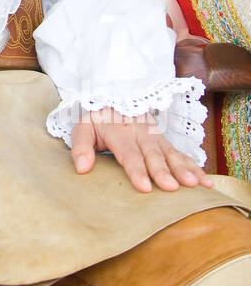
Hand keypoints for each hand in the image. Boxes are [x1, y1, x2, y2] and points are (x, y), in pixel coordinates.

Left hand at [71, 108, 213, 193]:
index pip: (129, 153)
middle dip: (163, 171)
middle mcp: (141, 134)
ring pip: (171, 154)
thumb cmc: (97, 120)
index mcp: (120, 132)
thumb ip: (80, 147)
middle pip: (153, 155)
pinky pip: (181, 154)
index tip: (145, 187)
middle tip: (172, 187)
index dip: (137, 170)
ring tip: (195, 184)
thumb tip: (82, 168)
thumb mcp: (82, 127)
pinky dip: (194, 166)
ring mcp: (156, 137)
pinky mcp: (164, 141)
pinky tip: (205, 181)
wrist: (113, 98)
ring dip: (184, 169)